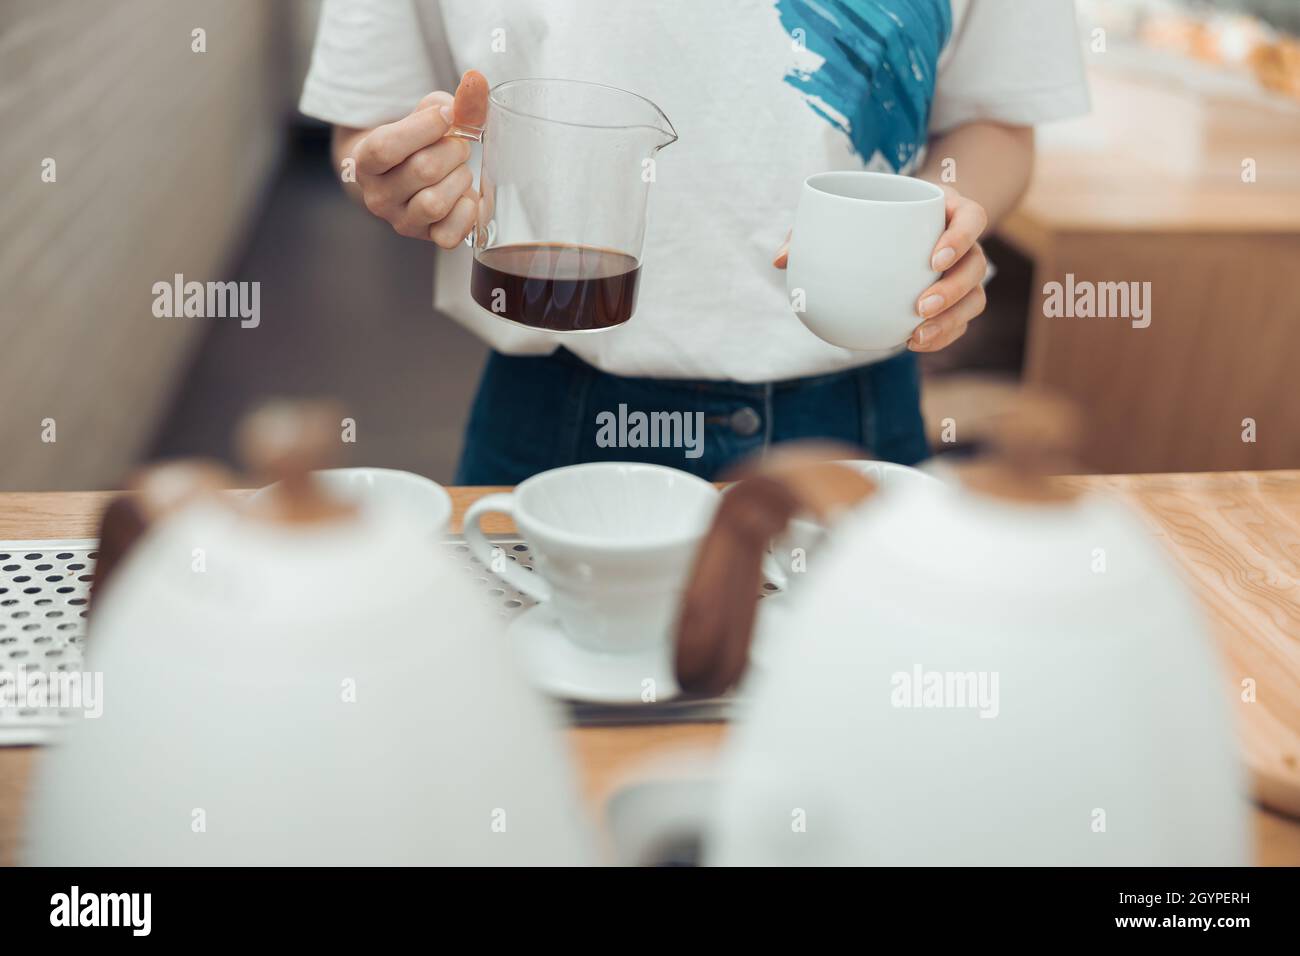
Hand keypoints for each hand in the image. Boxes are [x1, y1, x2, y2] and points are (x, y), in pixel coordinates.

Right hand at [352, 70, 488, 247]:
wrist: (411, 182)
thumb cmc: (417, 144)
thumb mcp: (424, 118)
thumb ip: (449, 101)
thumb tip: (476, 83)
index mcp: (366, 161)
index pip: (386, 147)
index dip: (424, 128)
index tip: (447, 115)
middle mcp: (378, 197)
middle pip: (422, 171)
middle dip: (452, 150)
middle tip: (458, 145)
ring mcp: (402, 221)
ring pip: (436, 202)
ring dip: (459, 179)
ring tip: (459, 170)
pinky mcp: (428, 238)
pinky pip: (450, 234)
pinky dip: (467, 212)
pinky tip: (465, 196)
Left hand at [771, 184, 988, 351]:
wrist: (899, 222)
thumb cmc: (871, 212)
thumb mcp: (848, 210)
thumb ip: (815, 229)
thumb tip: (780, 261)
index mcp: (948, 209)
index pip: (972, 218)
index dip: (960, 238)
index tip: (933, 258)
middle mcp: (964, 241)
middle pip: (976, 265)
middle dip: (953, 290)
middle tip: (920, 307)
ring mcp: (964, 272)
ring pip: (974, 298)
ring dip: (950, 320)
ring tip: (916, 336)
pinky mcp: (958, 298)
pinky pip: (959, 321)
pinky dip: (941, 335)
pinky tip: (912, 344)